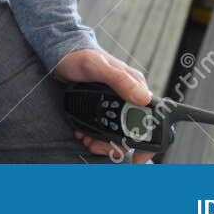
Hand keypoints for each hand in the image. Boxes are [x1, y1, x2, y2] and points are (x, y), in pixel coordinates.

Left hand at [54, 47, 154, 162]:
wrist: (61, 56)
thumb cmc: (80, 56)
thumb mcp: (99, 66)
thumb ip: (120, 80)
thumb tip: (143, 97)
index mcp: (135, 86)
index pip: (152, 116)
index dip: (149, 140)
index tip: (138, 157)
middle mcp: (130, 96)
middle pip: (134, 130)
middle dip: (118, 144)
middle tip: (100, 147)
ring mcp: (117, 103)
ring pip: (119, 133)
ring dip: (105, 142)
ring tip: (89, 142)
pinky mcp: (104, 107)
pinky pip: (106, 128)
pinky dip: (96, 136)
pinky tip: (85, 135)